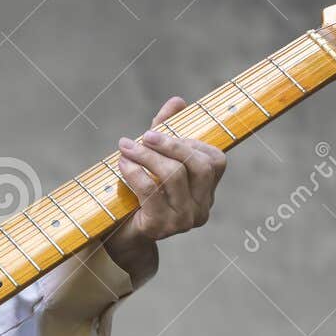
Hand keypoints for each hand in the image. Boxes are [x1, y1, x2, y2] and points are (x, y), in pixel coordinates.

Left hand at [104, 97, 227, 284]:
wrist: (120, 234)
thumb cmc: (140, 194)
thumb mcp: (155, 160)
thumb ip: (168, 131)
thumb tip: (177, 101)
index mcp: (207, 192)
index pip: (215, 161)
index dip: (191, 142)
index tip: (163, 133)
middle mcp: (201, 209)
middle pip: (197, 166)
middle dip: (171, 145)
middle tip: (145, 135)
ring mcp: (183, 221)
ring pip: (173, 176)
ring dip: (146, 156)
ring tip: (126, 146)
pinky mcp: (160, 227)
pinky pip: (150, 191)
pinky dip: (134, 172)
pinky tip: (122, 163)